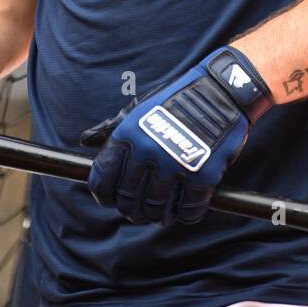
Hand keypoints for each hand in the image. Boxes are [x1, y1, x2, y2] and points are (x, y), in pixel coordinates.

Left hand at [79, 47, 271, 225]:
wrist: (221, 91)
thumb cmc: (178, 101)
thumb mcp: (139, 109)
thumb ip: (113, 130)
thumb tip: (86, 141)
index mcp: (127, 135)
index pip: (102, 179)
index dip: (104, 196)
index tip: (109, 201)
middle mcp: (146, 152)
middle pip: (127, 199)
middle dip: (131, 210)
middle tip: (139, 211)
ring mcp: (174, 165)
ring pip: (155, 208)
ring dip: (157, 215)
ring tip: (163, 213)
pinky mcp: (201, 176)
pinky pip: (188, 209)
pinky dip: (186, 214)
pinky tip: (186, 210)